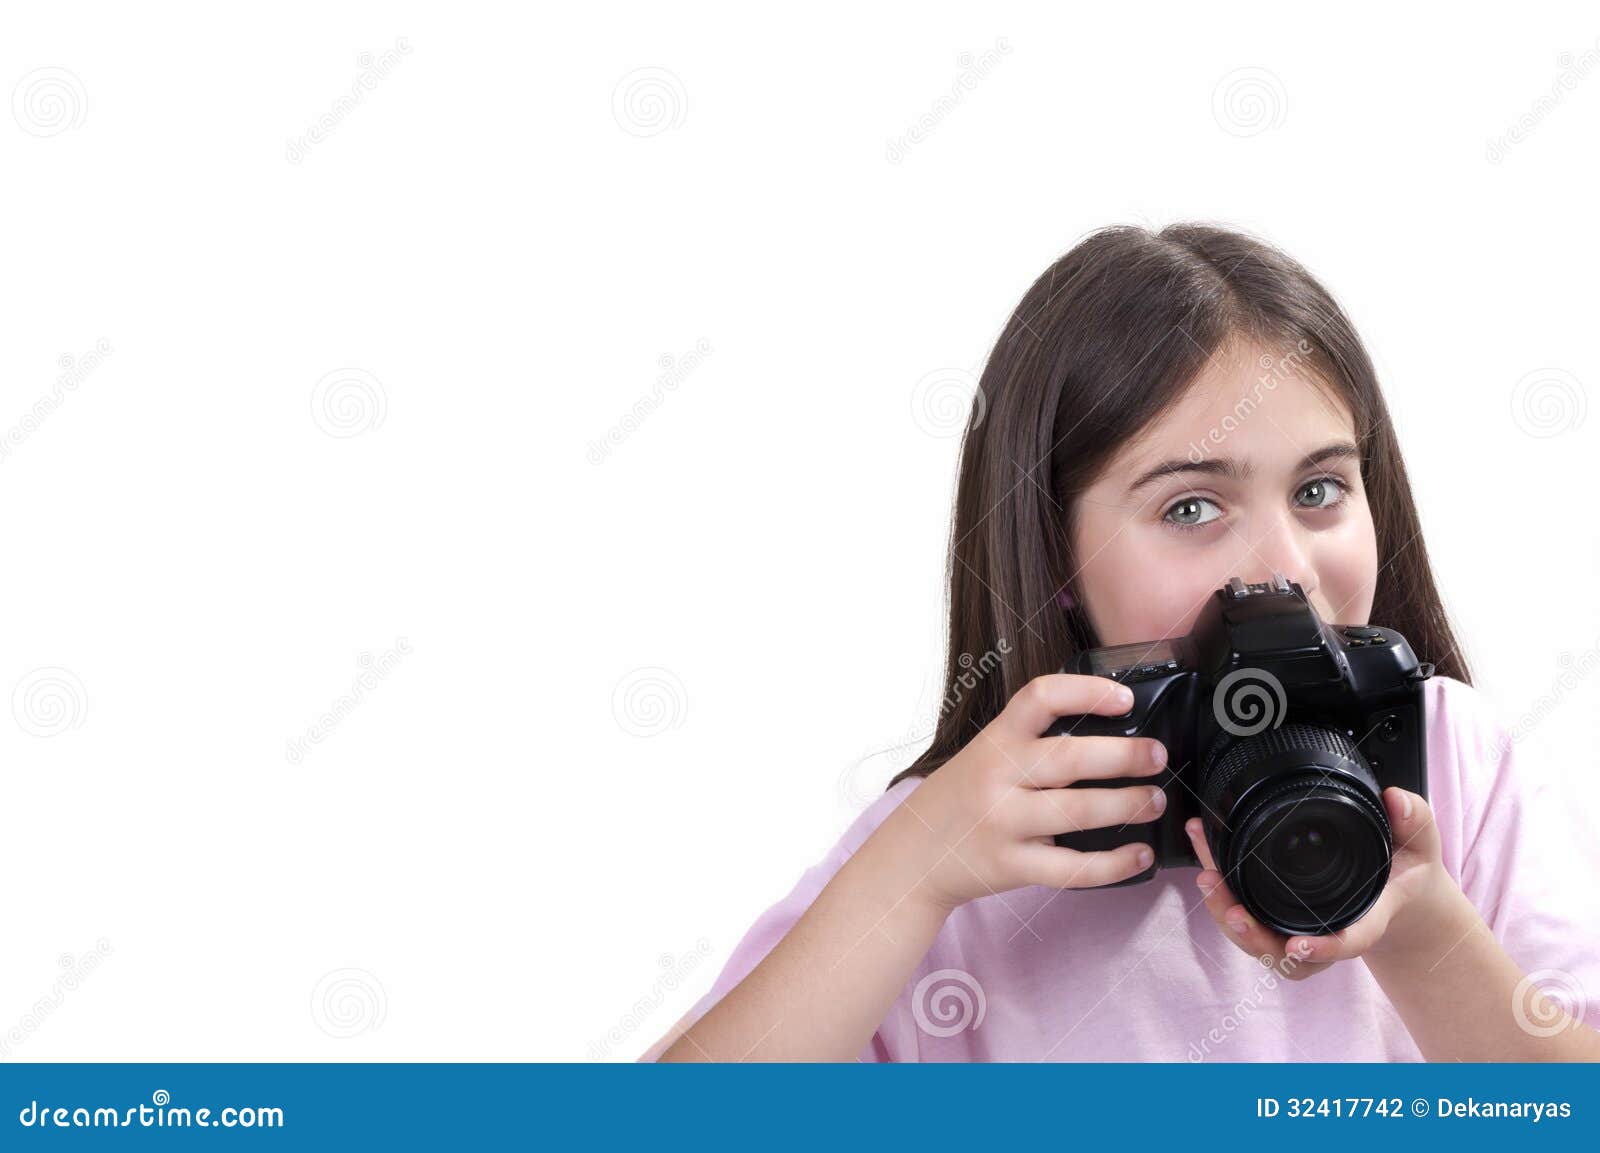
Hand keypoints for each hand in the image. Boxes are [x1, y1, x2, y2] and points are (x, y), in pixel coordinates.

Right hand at [877, 673, 1169, 912]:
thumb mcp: (985, 754)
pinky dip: (1114, 863)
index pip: (1040, 697)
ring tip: (1157, 801)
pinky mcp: (1011, 866)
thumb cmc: (962, 798)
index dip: (1087, 691)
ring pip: (1078, 812)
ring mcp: (1003, 823)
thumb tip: (1113, 729)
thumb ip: (1032, 741)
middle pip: (1070, 758)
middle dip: (1125, 755)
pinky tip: (1141, 854)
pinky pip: (1072, 868)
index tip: (1125, 699)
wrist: (913, 855)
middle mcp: (997, 777)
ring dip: (1128, 805)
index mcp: (995, 740)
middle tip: (1157, 756)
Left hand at [1185, 787, 1457, 977]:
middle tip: (1231, 910)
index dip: (1323, 947)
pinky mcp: (1276, 919)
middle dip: (1254, 936)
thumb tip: (1396, 800)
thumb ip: (1414, 821)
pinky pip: (1244, 917)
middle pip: (1286, 953)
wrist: (1395, 890)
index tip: (1298, 944)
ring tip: (1207, 877)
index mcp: (1366, 920)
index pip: (1347, 942)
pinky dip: (1220, 893)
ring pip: (1258, 941)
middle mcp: (1328, 933)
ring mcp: (1299, 931)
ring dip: (1226, 914)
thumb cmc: (1404, 868)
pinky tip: (1203, 856)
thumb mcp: (1420, 843)